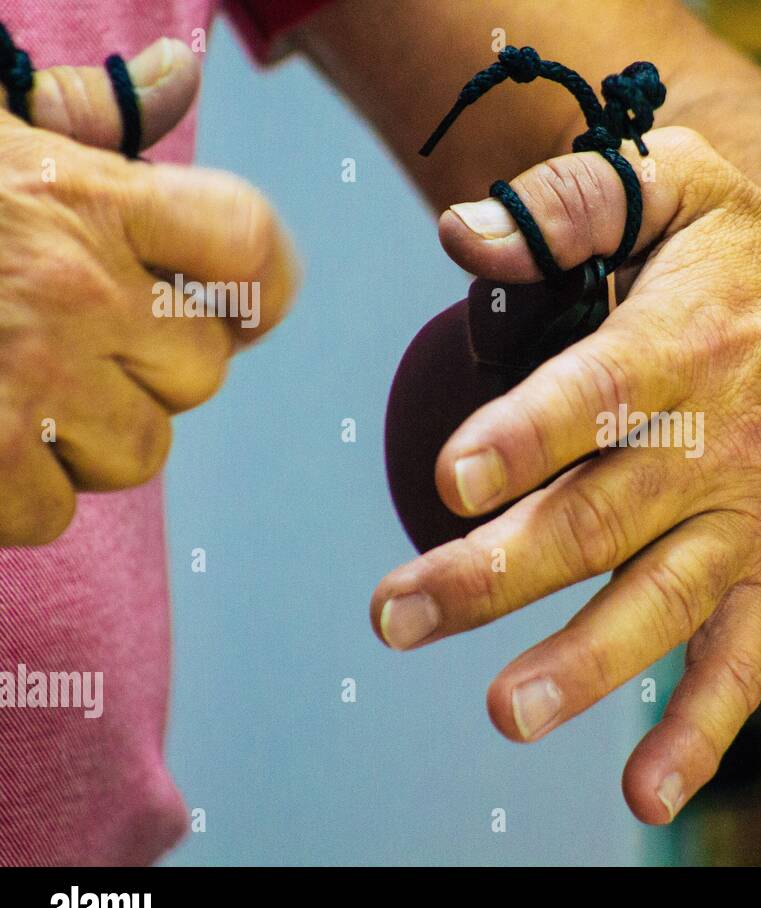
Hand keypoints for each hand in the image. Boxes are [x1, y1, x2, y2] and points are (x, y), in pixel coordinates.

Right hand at [0, 38, 297, 544]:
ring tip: (19, 396)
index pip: (246, 244)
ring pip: (138, 453)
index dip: (265, 286)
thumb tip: (179, 73)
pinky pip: (53, 512)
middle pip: (201, 372)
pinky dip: (18, 496)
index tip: (243, 310)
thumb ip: (87, 112)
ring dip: (89, 441)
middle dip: (150, 372)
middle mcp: (75, 289)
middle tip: (76, 347)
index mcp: (89, 198)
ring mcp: (29, 378)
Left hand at [370, 126, 760, 822]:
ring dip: (586, 663)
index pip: (603, 392)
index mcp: (686, 343)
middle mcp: (719, 444)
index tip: (453, 478)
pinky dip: (702, 731)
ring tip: (508, 713)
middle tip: (399, 615)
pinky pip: (744, 659)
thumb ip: (574, 201)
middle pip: (603, 517)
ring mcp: (752, 521)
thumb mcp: (686, 184)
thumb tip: (459, 237)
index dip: (530, 433)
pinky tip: (647, 794)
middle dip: (497, 571)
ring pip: (665, 600)